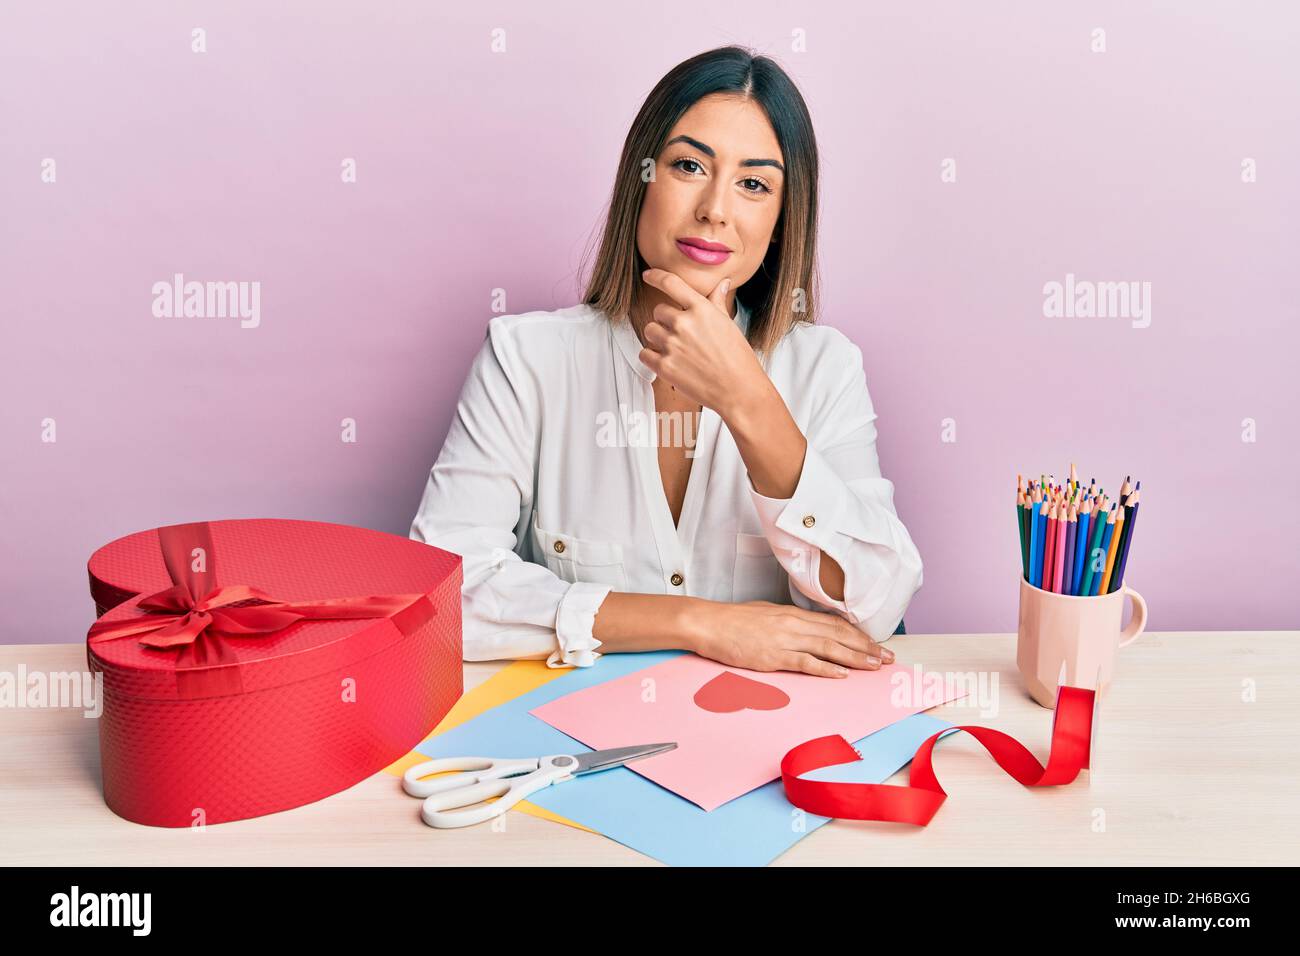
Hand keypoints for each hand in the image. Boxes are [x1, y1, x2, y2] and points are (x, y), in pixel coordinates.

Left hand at [637, 268, 767, 415]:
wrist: (739, 390)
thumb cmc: (738, 358)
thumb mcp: (728, 324)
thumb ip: (717, 302)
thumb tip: (722, 283)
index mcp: (701, 309)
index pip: (671, 283)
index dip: (655, 276)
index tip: (648, 275)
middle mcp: (684, 324)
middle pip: (657, 311)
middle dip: (666, 321)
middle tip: (681, 335)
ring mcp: (672, 345)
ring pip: (649, 331)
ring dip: (658, 339)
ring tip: (677, 350)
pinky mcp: (664, 366)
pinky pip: (644, 354)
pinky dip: (652, 358)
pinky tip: (669, 361)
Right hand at [686, 600, 894, 677]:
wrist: (709, 623)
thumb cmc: (733, 621)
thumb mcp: (766, 614)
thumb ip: (788, 623)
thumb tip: (806, 629)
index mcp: (792, 614)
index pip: (834, 624)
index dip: (858, 635)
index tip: (875, 644)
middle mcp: (794, 624)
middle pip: (838, 635)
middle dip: (866, 647)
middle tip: (887, 658)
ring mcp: (785, 639)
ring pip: (828, 647)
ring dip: (855, 657)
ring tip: (874, 665)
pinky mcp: (774, 655)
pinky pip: (805, 662)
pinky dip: (825, 668)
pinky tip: (842, 674)